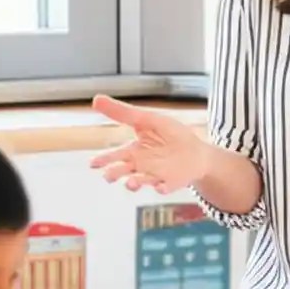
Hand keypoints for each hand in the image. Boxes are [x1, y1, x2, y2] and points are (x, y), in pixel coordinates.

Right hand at [89, 95, 210, 192]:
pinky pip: (164, 186)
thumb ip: (122, 112)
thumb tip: (97, 100)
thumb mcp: (147, 118)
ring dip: (134, 183)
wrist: (196, 151)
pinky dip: (161, 188)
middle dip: (115, 174)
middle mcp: (142, 164)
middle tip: (108, 176)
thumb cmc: (171, 135)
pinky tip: (159, 187)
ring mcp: (155, 174)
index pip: (116, 155)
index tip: (93, 164)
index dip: (104, 160)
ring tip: (130, 183)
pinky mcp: (170, 182)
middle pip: (124, 170)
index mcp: (135, 150)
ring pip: (141, 180)